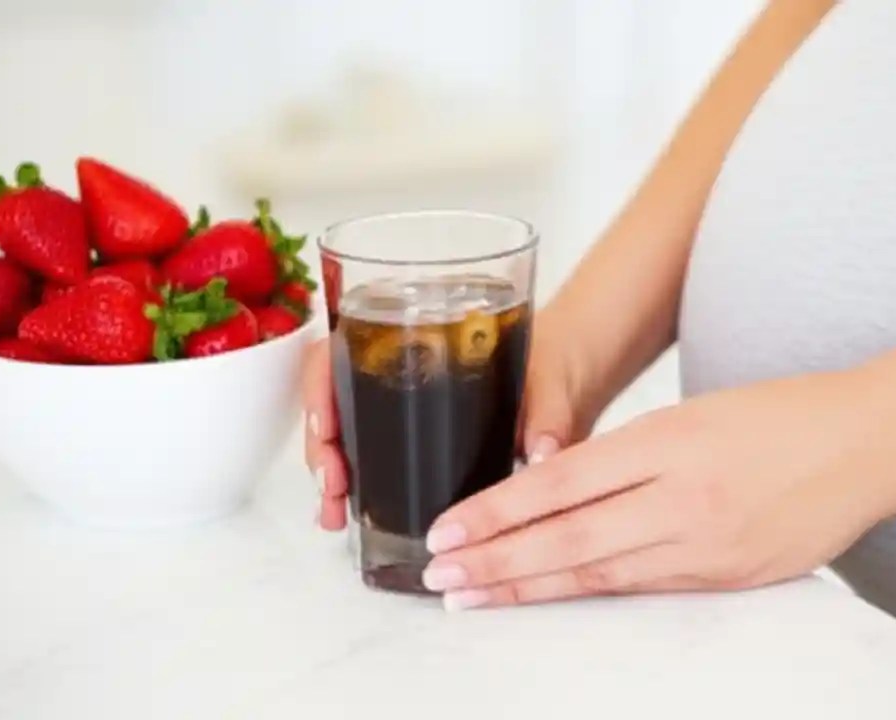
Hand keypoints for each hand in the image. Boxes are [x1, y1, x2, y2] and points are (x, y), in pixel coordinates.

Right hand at [301, 312, 602, 529]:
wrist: (574, 369)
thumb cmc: (557, 359)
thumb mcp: (553, 380)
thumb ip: (549, 414)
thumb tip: (541, 452)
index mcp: (421, 329)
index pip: (344, 345)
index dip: (322, 385)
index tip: (326, 428)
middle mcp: (400, 361)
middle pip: (334, 393)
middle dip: (321, 444)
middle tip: (332, 488)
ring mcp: (404, 399)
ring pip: (345, 426)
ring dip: (330, 468)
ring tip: (334, 514)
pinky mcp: (418, 433)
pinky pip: (369, 450)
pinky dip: (352, 480)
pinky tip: (349, 513)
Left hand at [419, 371, 895, 608]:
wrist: (870, 444)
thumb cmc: (781, 416)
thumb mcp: (692, 415)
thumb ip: (624, 457)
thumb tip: (552, 490)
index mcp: (669, 440)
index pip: (560, 482)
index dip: (496, 510)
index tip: (449, 526)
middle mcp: (685, 497)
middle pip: (568, 537)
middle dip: (495, 560)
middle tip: (440, 573)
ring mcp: (710, 545)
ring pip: (600, 574)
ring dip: (530, 588)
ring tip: (476, 595)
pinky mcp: (732, 579)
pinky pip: (646, 590)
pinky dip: (591, 595)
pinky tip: (552, 599)